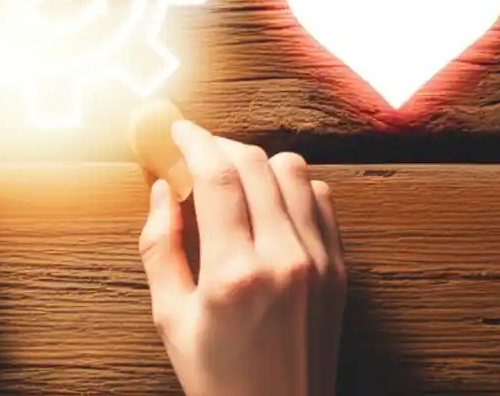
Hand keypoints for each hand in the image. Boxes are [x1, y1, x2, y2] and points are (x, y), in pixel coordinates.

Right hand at [138, 121, 346, 395]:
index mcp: (235, 273)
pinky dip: (292, 187)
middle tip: (196, 150)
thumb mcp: (169, 316)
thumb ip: (159, 246)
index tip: (177, 129)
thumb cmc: (218, 376)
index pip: (217, 177)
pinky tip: (269, 203)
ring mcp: (319, 262)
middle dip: (220, 144)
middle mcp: (284, 259)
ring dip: (258, 162)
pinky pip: (322, 198)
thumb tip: (160, 189)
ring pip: (294, 170)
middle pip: (255, 163)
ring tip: (232, 178)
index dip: (194, 141)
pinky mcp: (340, 269)